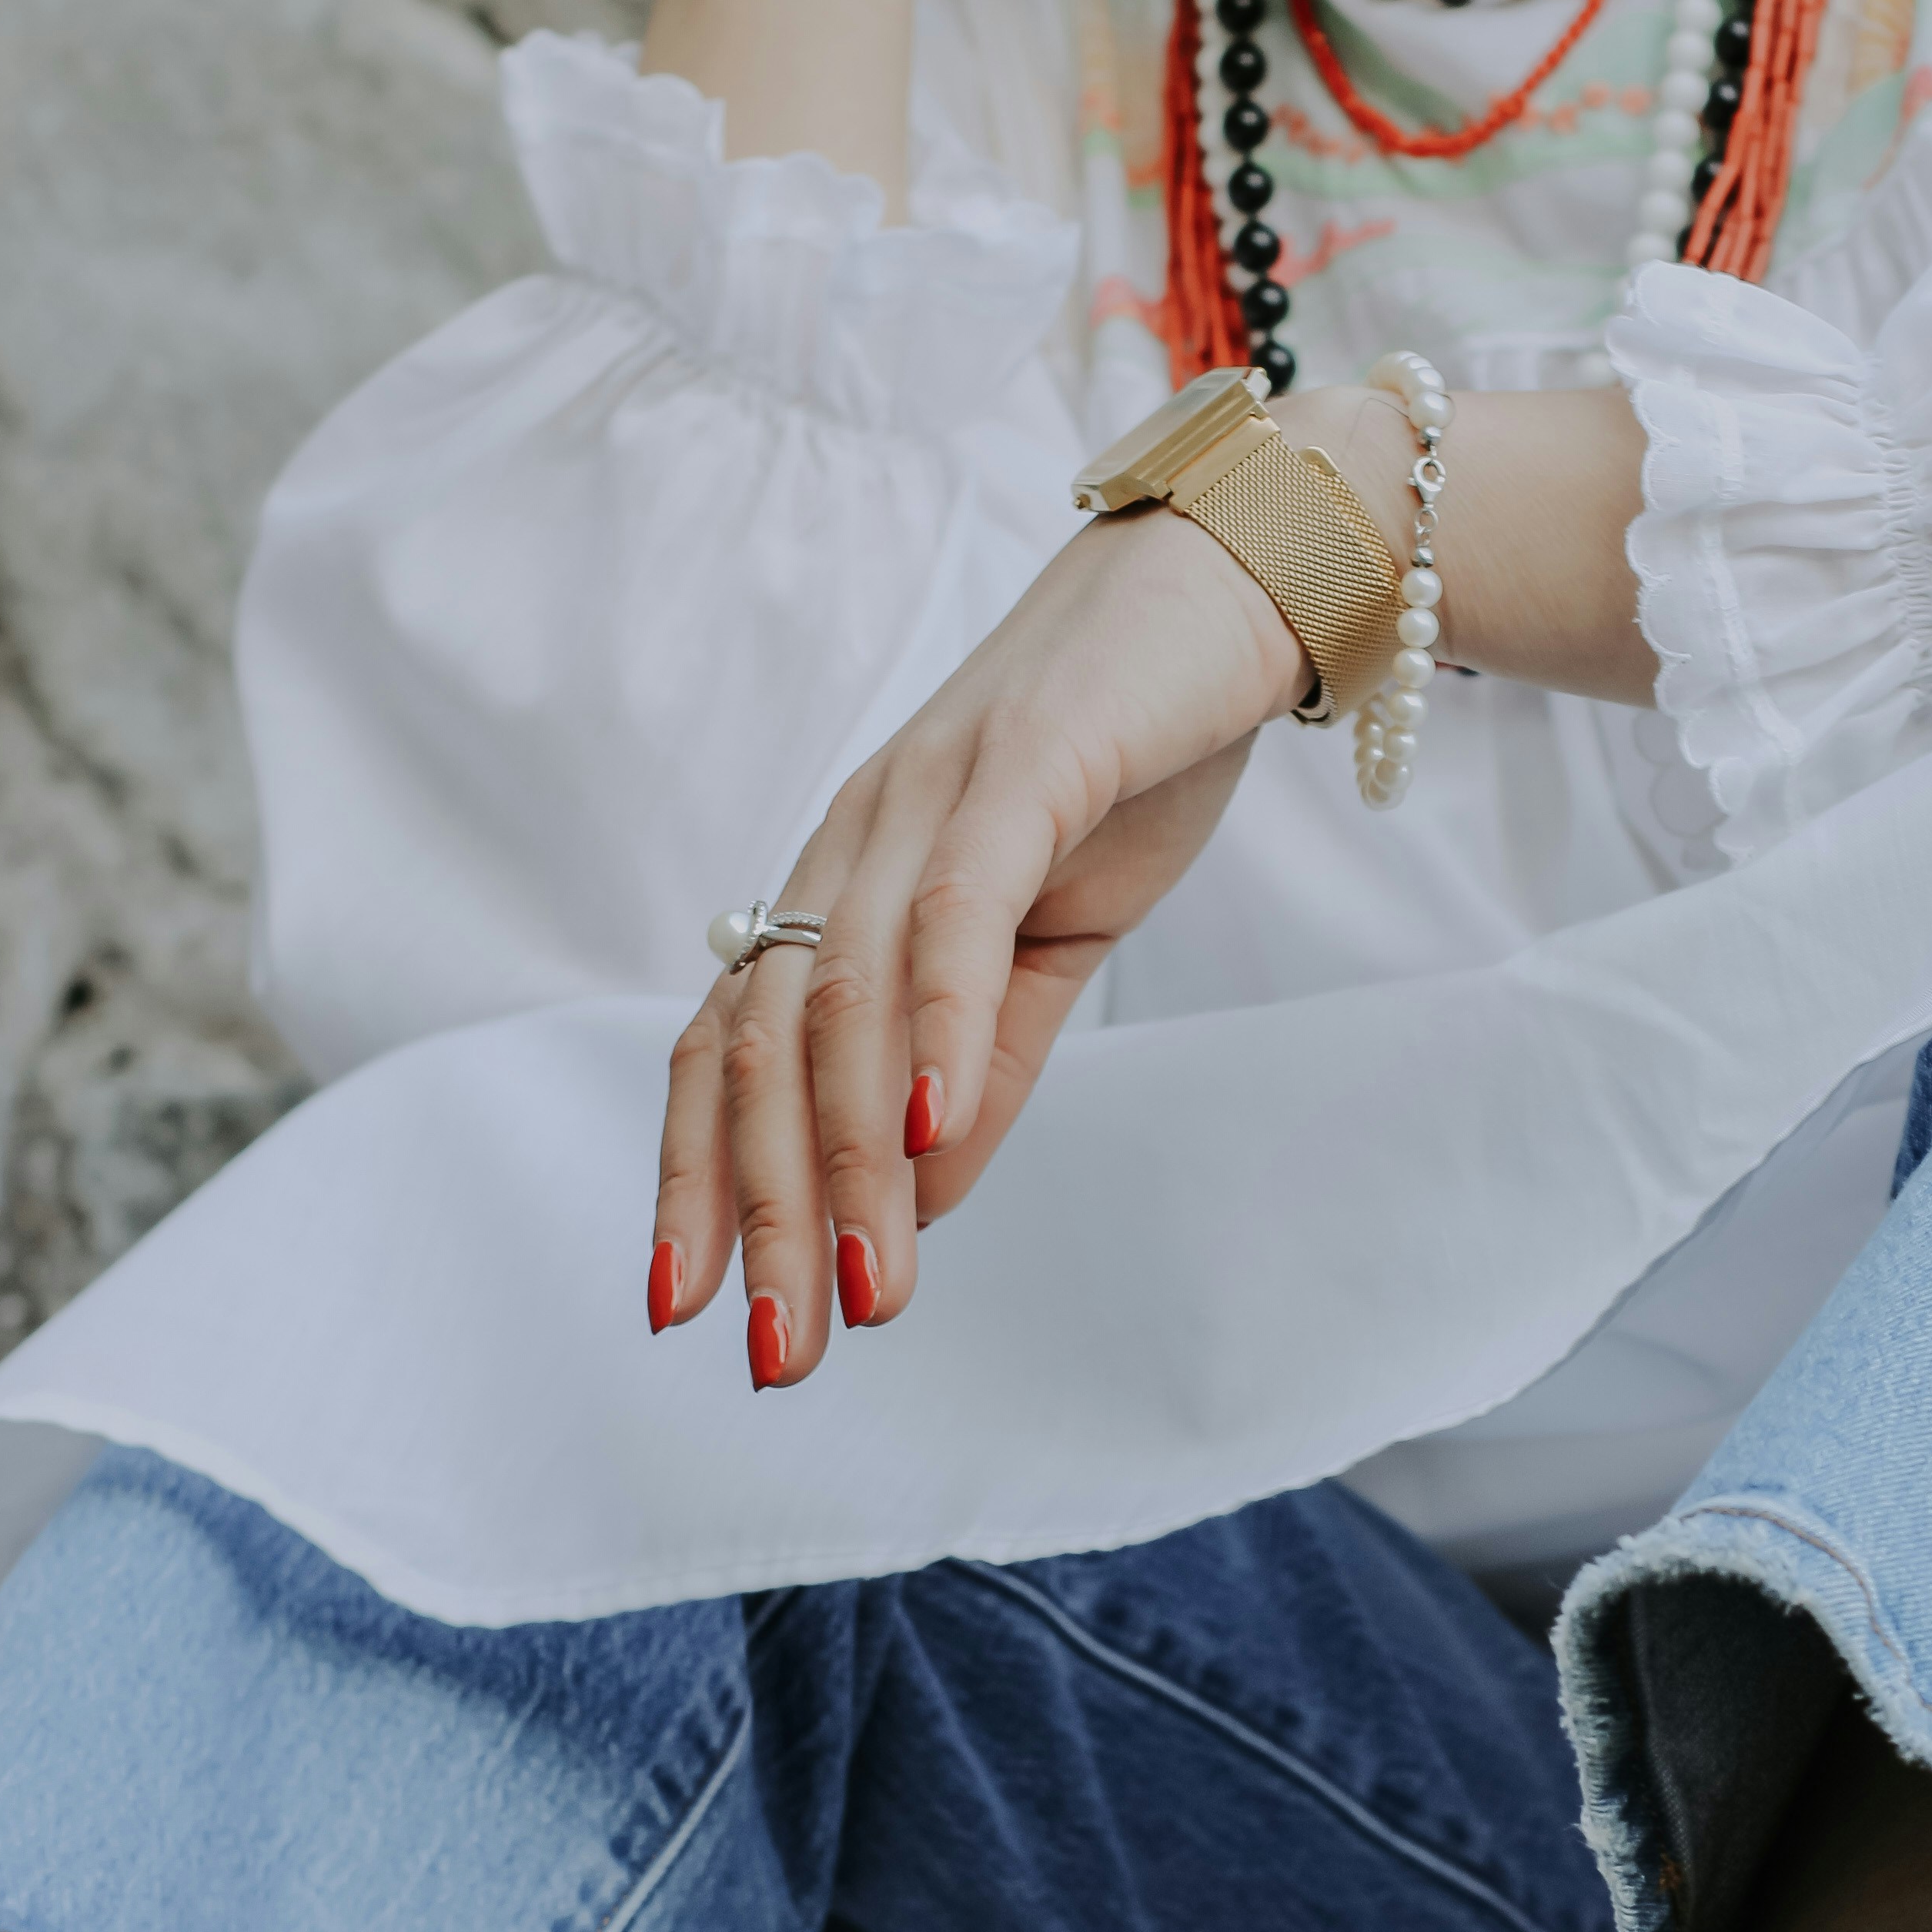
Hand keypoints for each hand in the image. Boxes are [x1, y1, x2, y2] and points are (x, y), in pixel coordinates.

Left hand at [649, 509, 1304, 1387]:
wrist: (1238, 579)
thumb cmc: (1135, 754)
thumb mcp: (1050, 944)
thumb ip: (984, 1068)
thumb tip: (918, 1200)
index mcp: (848, 881)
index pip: (732, 1046)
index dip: (696, 1178)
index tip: (693, 1310)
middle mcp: (855, 839)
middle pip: (766, 1046)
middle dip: (763, 1215)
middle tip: (781, 1352)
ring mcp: (925, 796)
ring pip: (848, 1001)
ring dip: (848, 1163)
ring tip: (867, 1289)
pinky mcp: (1022, 763)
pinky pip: (956, 914)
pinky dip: (937, 1029)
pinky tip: (929, 1135)